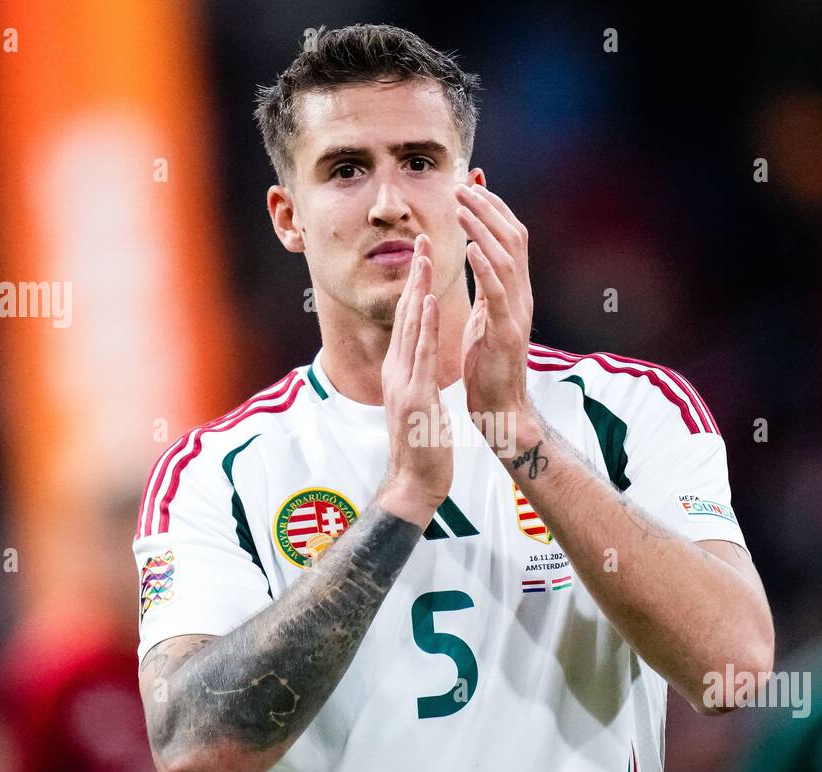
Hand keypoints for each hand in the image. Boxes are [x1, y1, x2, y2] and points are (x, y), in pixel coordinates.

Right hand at [378, 233, 452, 526]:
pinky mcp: (413, 396)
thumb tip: (422, 359)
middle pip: (404, 315)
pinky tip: (425, 302)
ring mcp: (402, 382)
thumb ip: (417, 377)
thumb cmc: (423, 447)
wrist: (414, 484)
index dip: (415, 286)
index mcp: (401, 371)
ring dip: (416, 288)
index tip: (425, 255)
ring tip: (424, 255)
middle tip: (422, 237)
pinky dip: (421, 325)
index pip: (408, 321)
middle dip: (414, 275)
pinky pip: (418, 354)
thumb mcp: (420, 403)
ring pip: (408, 327)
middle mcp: (396, 370)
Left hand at [456, 183, 534, 449]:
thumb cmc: (489, 366)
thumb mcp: (485, 316)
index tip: (472, 182)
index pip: (509, 236)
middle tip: (463, 184)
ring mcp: (517, 312)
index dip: (492, 207)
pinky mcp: (506, 331)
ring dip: (482, 229)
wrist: (501, 407)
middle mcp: (521, 295)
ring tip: (461, 206)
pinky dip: (485, 267)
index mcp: (514, 291)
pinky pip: (497, 293)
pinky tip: (471, 248)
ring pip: (505, 258)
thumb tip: (477, 254)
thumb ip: (484, 286)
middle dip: (487, 207)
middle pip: (512, 237)